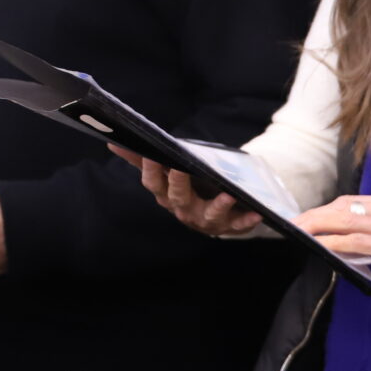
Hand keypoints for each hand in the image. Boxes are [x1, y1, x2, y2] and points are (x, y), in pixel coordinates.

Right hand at [110, 144, 264, 236]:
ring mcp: (206, 220)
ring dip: (217, 206)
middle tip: (181, 167)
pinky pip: (237, 224)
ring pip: (208, 215)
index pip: (153, 183)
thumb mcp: (169, 171)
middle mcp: (183, 210)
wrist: (218, 209)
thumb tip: (113, 145)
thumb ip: (144, 160)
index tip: (152, 153)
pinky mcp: (228, 226)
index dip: (151, 169)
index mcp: (166, 195)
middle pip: (177, 198)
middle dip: (178, 182)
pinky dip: (246, 220)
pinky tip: (257, 213)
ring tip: (228, 195)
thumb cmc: (190, 186)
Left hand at [297, 194, 370, 315]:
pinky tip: (318, 247)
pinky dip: (332, 243)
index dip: (322, 210)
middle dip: (313, 216)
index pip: (348, 202)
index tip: (305, 218)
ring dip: (316, 227)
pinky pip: (353, 241)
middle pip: (341, 207)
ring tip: (297, 233)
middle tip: (292, 225)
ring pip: (343, 221)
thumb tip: (341, 239)